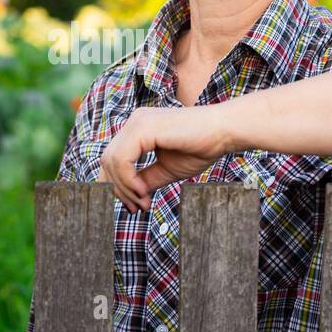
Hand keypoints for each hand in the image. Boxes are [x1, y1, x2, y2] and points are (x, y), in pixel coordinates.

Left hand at [99, 105, 232, 212]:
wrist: (224, 132)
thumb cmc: (200, 148)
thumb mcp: (166, 170)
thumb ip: (145, 179)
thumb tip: (128, 197)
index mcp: (138, 129)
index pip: (113, 159)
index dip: (116, 185)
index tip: (132, 206)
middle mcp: (134, 122)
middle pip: (108, 161)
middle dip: (118, 189)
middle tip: (136, 209)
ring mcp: (137, 122)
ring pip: (112, 161)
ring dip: (124, 188)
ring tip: (143, 202)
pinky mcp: (143, 127)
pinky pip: (122, 159)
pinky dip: (128, 179)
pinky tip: (143, 191)